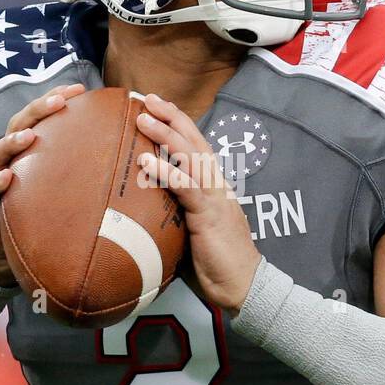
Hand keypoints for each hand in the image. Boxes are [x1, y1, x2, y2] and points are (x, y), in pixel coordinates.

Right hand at [0, 82, 85, 285]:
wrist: (7, 254)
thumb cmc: (43, 218)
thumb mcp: (67, 193)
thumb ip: (87, 175)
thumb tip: (132, 167)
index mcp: (32, 151)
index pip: (43, 117)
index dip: (58, 98)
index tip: (80, 88)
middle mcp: (12, 158)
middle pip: (20, 123)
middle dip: (39, 108)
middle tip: (59, 100)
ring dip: (14, 141)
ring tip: (30, 136)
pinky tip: (8, 177)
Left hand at [136, 93, 261, 314]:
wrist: (243, 287)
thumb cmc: (215, 265)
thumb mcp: (188, 234)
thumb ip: (171, 217)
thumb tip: (140, 216)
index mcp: (212, 187)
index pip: (195, 147)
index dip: (177, 125)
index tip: (155, 107)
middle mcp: (216, 185)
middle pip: (194, 141)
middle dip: (171, 116)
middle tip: (147, 97)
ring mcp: (214, 198)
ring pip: (191, 157)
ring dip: (166, 134)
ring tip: (143, 117)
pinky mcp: (209, 216)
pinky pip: (186, 188)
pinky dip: (166, 172)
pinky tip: (146, 161)